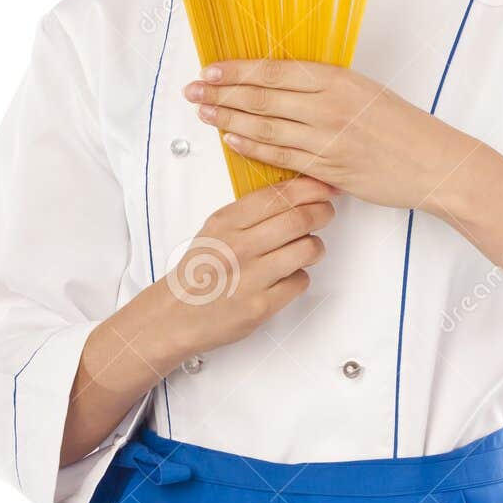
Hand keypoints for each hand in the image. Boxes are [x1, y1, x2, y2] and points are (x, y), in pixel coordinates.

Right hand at [167, 174, 339, 352]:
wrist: (177, 314)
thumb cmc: (200, 270)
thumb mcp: (216, 230)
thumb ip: (250, 212)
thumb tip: (294, 192)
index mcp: (226, 222)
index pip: (278, 194)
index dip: (309, 188)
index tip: (323, 188)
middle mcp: (238, 246)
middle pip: (299, 219)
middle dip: (322, 212)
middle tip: (326, 213)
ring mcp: (250, 277)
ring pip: (307, 249)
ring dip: (316, 246)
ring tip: (309, 248)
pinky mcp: (261, 305)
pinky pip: (300, 281)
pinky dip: (301, 276)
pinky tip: (288, 276)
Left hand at [183, 59, 466, 210]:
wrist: (433, 162)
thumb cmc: (402, 127)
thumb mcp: (364, 92)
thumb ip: (324, 88)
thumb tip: (281, 85)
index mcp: (337, 79)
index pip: (274, 71)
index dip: (237, 70)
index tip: (210, 70)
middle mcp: (328, 105)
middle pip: (262, 96)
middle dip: (222, 93)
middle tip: (193, 91)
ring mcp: (327, 138)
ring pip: (265, 126)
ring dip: (229, 118)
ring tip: (204, 113)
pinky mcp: (328, 167)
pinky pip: (281, 155)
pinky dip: (252, 147)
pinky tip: (231, 138)